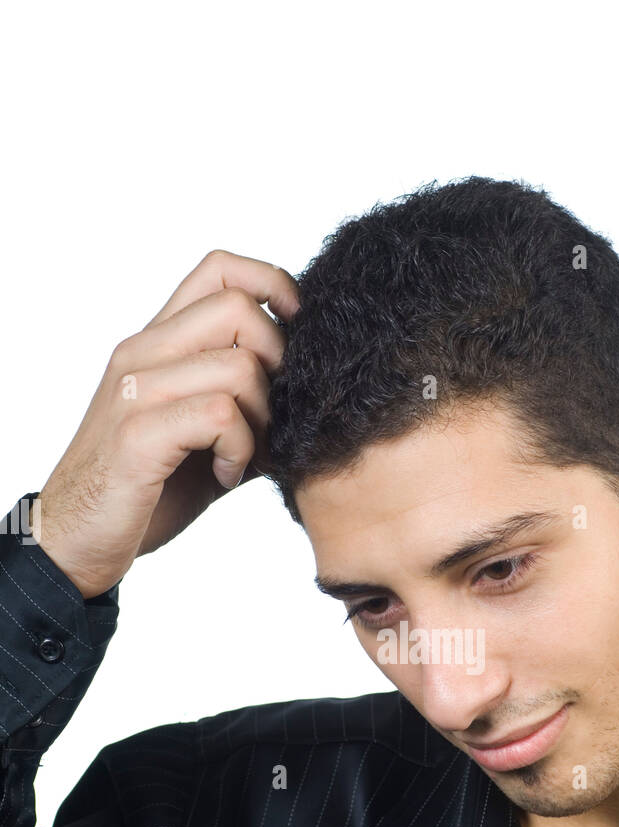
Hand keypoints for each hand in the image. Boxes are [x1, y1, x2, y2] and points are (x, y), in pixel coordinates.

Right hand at [36, 249, 299, 597]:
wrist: (78, 539)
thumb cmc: (147, 490)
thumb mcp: (205, 439)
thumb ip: (248, 407)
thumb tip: (313, 394)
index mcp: (157, 343)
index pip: (219, 268)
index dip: (272, 285)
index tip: (296, 329)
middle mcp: (142, 353)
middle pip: (237, 308)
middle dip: (278, 362)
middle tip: (272, 414)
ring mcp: (137, 390)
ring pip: (237, 366)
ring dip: (263, 418)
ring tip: (246, 456)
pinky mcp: (138, 433)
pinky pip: (221, 417)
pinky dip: (241, 451)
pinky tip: (227, 476)